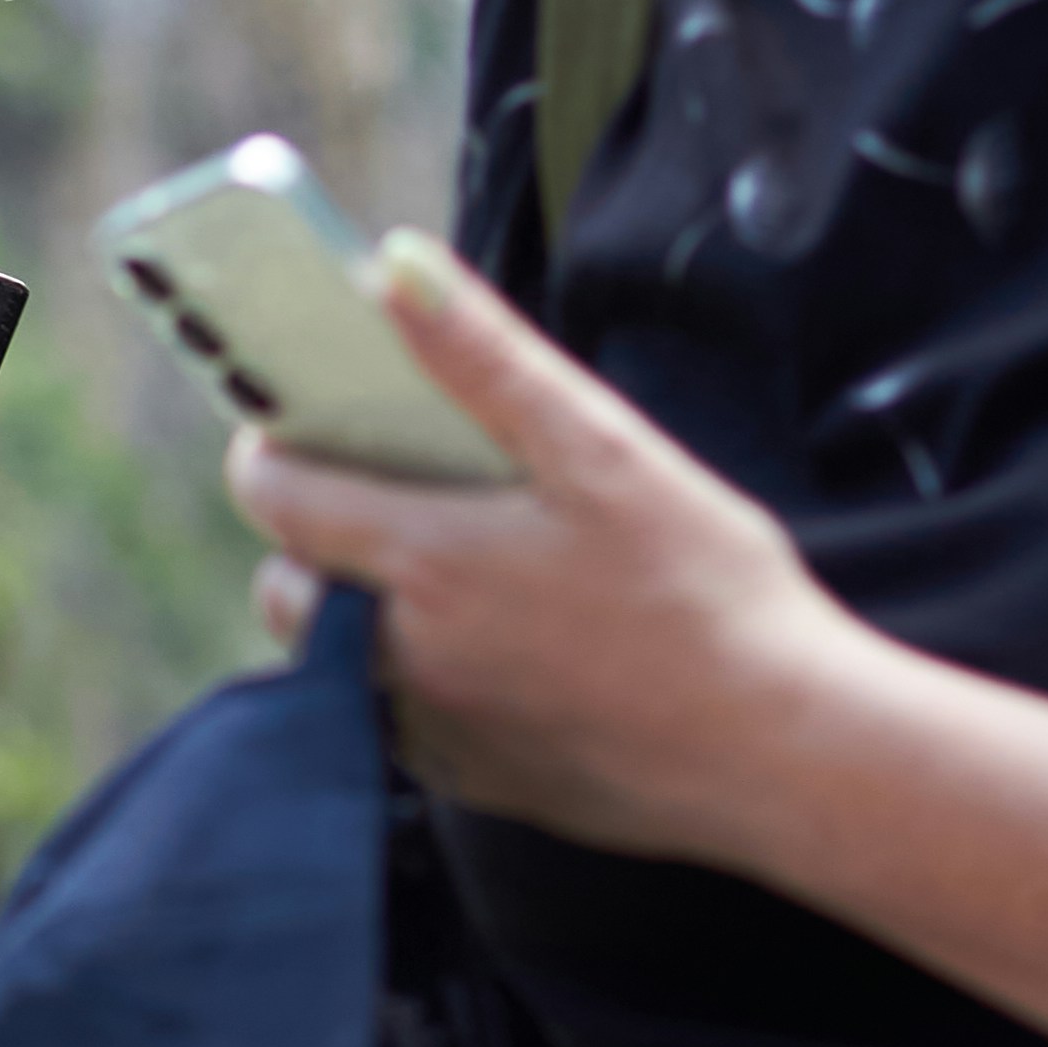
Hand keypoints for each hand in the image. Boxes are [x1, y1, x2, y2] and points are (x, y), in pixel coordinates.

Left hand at [227, 233, 834, 861]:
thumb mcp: (603, 451)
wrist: (778, 753)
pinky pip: (396, 720)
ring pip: (337, 660)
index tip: (298, 425)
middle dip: (322, 537)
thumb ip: (487, 358)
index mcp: (421, 564)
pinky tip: (514, 648)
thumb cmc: (706, 594)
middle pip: (289, 586)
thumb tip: (393, 266)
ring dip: (367, 611)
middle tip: (407, 498)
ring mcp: (426, 731)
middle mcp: (397, 660)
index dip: (270, 451)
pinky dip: (420, 678)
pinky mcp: (464, 780)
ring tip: (467, 570)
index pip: (273, 497)